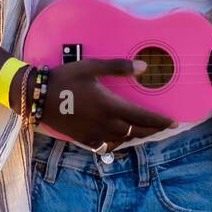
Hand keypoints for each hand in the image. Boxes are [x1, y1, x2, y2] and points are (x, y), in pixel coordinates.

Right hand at [36, 58, 176, 151]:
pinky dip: (119, 143)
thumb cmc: (66, 78)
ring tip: (147, 131)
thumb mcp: (92, 66)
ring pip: (124, 139)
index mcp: (110, 105)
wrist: (37, 97)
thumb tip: (144, 67)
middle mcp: (106, 123)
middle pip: (136, 131)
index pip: (142, 117)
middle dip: (153, 130)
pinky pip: (108, 145)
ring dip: (138, 136)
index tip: (174, 122)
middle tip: (164, 128)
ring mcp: (95, 134)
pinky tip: (122, 139)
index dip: (160, 121)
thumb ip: (118, 66)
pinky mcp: (84, 139)